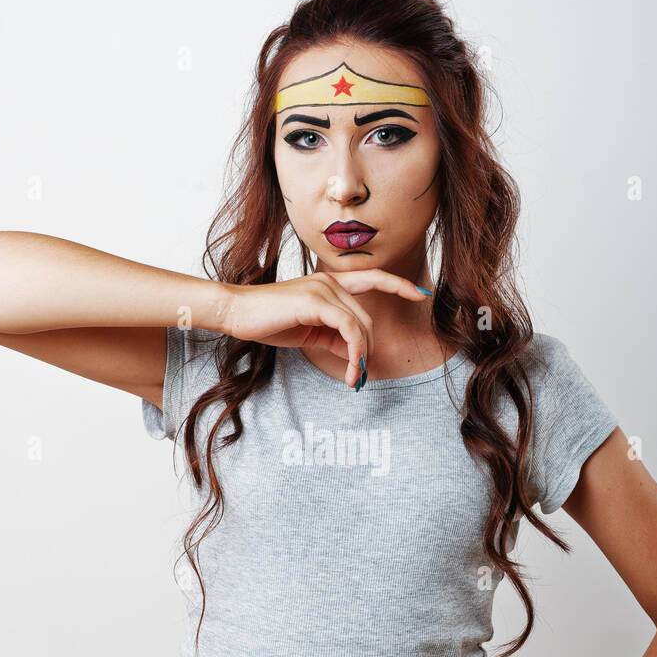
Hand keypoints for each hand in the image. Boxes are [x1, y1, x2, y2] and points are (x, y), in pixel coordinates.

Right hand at [220, 270, 429, 388]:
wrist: (236, 313)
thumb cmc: (267, 321)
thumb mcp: (308, 332)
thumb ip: (333, 336)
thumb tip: (355, 353)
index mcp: (329, 284)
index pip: (373, 278)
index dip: (398, 285)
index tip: (420, 294)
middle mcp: (330, 281)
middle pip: (367, 318)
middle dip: (368, 350)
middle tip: (360, 377)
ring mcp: (323, 288)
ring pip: (360, 325)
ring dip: (362, 357)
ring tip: (354, 378)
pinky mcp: (316, 301)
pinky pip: (349, 329)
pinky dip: (354, 352)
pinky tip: (350, 369)